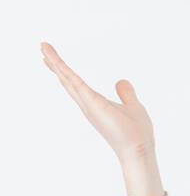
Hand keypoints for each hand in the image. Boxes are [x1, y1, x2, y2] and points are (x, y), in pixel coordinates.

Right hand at [41, 41, 155, 162]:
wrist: (139, 148)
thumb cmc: (137, 133)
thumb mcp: (133, 106)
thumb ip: (126, 94)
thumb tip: (121, 82)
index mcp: (95, 104)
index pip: (76, 84)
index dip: (65, 72)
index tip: (54, 60)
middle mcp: (87, 105)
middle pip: (67, 81)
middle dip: (55, 64)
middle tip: (43, 48)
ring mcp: (87, 104)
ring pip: (68, 79)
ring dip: (55, 62)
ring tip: (43, 47)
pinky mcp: (91, 103)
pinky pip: (75, 82)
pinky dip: (64, 70)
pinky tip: (54, 59)